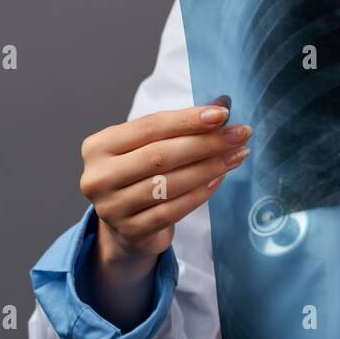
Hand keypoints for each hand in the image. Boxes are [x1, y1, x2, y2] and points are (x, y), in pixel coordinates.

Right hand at [79, 95, 252, 263]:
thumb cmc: (140, 174)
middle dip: (206, 142)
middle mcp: (99, 177)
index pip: (150, 126)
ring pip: (169, 183)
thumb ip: (179, 127)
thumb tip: (220, 106)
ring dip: (210, 167)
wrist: (125, 225)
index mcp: (99, 146)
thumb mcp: (149, 145)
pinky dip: (200, 193)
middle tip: (240, 134)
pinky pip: (173, 210)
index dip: (188, 119)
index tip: (223, 114)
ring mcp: (112, 208)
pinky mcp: (131, 231)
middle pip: (161, 155)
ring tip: (237, 155)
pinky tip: (219, 179)